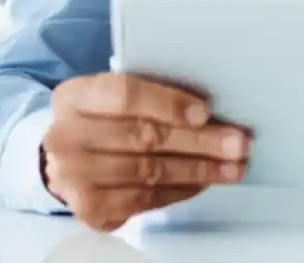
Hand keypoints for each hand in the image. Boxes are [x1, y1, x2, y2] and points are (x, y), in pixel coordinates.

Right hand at [42, 73, 250, 231]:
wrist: (66, 158)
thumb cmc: (102, 120)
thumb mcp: (114, 96)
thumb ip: (152, 95)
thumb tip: (209, 110)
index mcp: (74, 97)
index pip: (124, 95)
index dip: (168, 103)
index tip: (206, 112)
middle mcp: (65, 137)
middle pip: (144, 137)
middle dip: (199, 141)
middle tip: (238, 143)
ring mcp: (73, 177)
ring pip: (149, 172)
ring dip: (198, 170)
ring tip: (233, 166)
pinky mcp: (88, 208)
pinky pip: (145, 200)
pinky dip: (180, 190)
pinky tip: (203, 182)